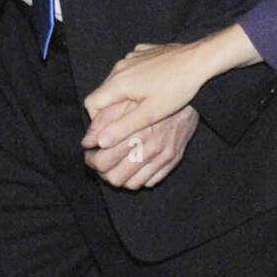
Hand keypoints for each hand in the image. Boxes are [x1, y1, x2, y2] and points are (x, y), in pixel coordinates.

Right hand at [82, 41, 211, 150]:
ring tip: (144, 105)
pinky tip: (153, 86)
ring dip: (124, 94)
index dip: (97, 121)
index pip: (91, 103)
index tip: (112, 131)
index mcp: (118, 81)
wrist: (200, 60)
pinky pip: (132, 67)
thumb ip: (122, 128)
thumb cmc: (178, 88)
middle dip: (111, 109)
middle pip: (104, 92)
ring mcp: (133, 56)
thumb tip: (98, 141)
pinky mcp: (145, 51)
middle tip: (131, 121)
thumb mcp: (150, 114)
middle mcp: (121, 65)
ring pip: (118, 80)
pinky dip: (136, 78)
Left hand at [82, 99, 198, 189]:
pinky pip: (150, 182)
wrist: (190, 93)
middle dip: (101, 171)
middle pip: (114, 177)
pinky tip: (133, 164)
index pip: (103, 161)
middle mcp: (151, 148)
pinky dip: (138, 178)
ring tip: (114, 163)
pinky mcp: (173, 160)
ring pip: (131, 184)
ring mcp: (163, 156)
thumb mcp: (125, 100)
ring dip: (118, 177)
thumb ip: (104, 120)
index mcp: (136, 132)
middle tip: (98, 160)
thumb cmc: (154, 93)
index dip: (91, 159)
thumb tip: (87, 140)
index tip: (89, 151)